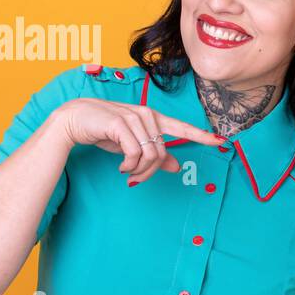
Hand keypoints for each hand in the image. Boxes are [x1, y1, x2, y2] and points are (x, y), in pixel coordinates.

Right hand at [51, 98, 226, 184]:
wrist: (74, 120)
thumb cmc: (103, 131)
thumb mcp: (131, 145)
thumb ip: (154, 154)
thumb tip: (177, 167)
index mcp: (153, 118)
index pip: (182, 127)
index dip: (201, 135)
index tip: (221, 141)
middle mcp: (147, 115)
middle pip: (162, 152)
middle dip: (149, 171)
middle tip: (134, 178)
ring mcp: (134, 117)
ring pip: (151, 154)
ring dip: (138, 170)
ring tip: (126, 171)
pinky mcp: (121, 123)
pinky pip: (135, 153)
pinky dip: (129, 166)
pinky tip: (120, 166)